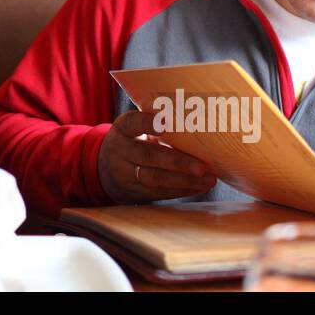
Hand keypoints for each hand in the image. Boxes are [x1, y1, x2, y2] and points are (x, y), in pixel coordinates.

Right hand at [97, 109, 216, 203]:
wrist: (106, 170)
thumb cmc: (133, 142)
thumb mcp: (134, 129)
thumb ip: (156, 126)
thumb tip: (197, 126)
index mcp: (122, 129)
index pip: (133, 123)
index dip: (149, 123)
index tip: (167, 122)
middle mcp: (120, 151)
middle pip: (149, 155)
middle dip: (177, 162)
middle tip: (202, 166)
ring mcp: (124, 173)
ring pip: (155, 178)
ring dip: (184, 180)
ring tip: (208, 179)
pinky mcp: (133, 191)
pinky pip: (159, 192)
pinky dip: (181, 190)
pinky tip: (199, 186)